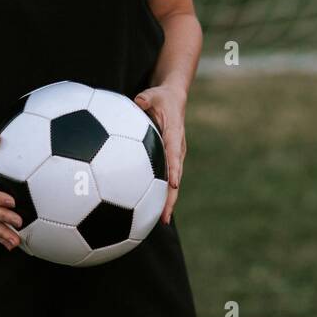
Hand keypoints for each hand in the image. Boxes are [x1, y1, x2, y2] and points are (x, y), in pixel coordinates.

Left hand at [133, 84, 186, 225]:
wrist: (174, 100)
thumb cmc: (162, 98)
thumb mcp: (155, 94)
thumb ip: (146, 99)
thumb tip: (138, 101)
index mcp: (176, 136)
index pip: (175, 154)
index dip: (174, 169)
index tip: (173, 184)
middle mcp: (178, 150)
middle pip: (176, 177)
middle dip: (171, 197)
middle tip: (164, 216)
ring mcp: (174, 157)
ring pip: (172, 183)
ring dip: (167, 201)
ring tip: (160, 221)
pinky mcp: (167, 161)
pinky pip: (163, 180)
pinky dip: (159, 194)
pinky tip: (147, 211)